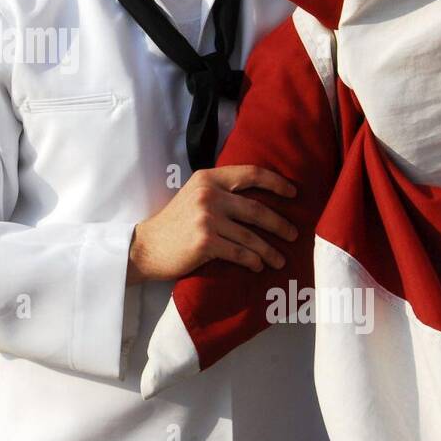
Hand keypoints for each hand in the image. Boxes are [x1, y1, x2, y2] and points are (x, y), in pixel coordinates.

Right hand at [127, 165, 298, 283]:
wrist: (146, 247)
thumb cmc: (174, 224)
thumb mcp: (194, 196)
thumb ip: (219, 191)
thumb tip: (257, 197)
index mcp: (208, 179)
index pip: (250, 174)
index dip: (276, 182)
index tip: (293, 193)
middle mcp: (209, 195)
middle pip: (257, 209)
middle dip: (280, 224)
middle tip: (294, 234)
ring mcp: (207, 219)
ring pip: (251, 237)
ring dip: (270, 251)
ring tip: (281, 260)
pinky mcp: (206, 242)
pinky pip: (240, 254)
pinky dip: (254, 261)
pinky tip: (259, 266)